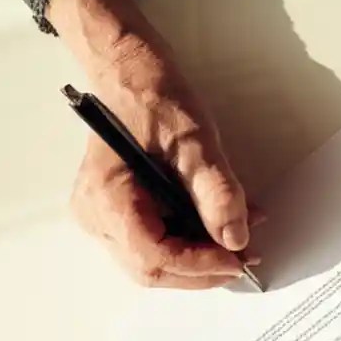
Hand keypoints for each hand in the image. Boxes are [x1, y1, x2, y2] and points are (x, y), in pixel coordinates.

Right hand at [48, 0, 252, 288]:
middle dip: (201, 269)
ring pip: (154, 262)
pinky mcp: (119, 212)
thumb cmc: (152, 95)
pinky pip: (155, 242)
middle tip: (245, 256)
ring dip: (199, 258)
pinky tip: (217, 226)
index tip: (238, 259)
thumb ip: (216, 192)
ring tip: (238, 238)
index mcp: (106, 198)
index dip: (199, 266)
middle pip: (151, 269)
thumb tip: (235, 239)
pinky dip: (189, 242)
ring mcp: (103, 217)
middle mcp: (95, 216)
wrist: (130, 70)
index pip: (153, 257)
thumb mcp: (194, 140)